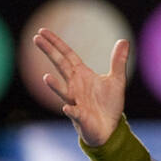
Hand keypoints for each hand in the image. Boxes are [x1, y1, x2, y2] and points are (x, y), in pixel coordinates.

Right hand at [32, 28, 127, 146]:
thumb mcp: (117, 80)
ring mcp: (75, 101)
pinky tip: (67, 108)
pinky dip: (71, 111)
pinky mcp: (81, 117)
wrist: (109, 129)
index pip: (67, 55)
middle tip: (36, 38)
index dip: (56, 43)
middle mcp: (75, 86)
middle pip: (60, 66)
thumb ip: (118, 61)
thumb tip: (124, 40)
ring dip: (55, 86)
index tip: (43, 31)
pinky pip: (74, 113)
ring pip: (63, 91)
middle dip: (49, 53)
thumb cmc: (109, 104)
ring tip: (46, 78)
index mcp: (82, 75)